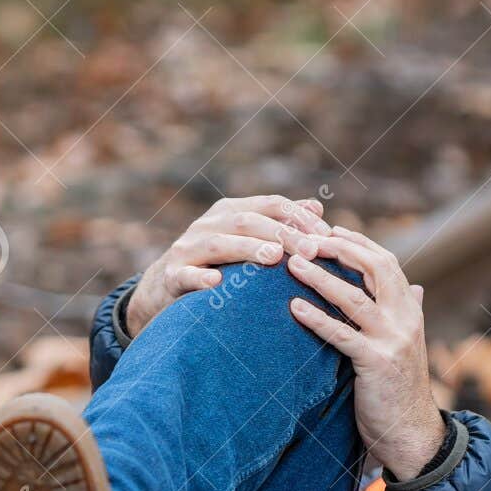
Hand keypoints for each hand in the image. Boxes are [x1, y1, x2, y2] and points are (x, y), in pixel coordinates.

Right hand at [129, 195, 331, 336]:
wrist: (163, 286)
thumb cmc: (219, 261)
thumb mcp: (247, 236)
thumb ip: (281, 222)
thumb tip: (317, 206)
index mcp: (231, 210)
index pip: (271, 204)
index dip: (300, 216)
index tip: (327, 235)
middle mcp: (209, 224)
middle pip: (249, 222)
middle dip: (283, 234)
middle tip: (311, 251)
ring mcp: (188, 248)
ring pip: (219, 243)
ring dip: (248, 248)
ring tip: (273, 257)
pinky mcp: (172, 274)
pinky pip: (185, 274)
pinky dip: (200, 277)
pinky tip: (216, 282)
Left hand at [285, 226, 445, 479]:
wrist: (411, 430)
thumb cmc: (401, 386)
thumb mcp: (408, 343)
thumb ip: (410, 312)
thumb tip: (416, 286)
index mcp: (410, 308)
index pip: (386, 262)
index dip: (357, 243)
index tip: (328, 230)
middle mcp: (406, 317)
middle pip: (375, 268)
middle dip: (339, 249)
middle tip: (306, 240)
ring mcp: (393, 339)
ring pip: (355, 297)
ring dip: (321, 277)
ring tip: (293, 263)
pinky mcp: (377, 362)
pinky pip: (342, 334)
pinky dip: (317, 318)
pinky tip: (294, 307)